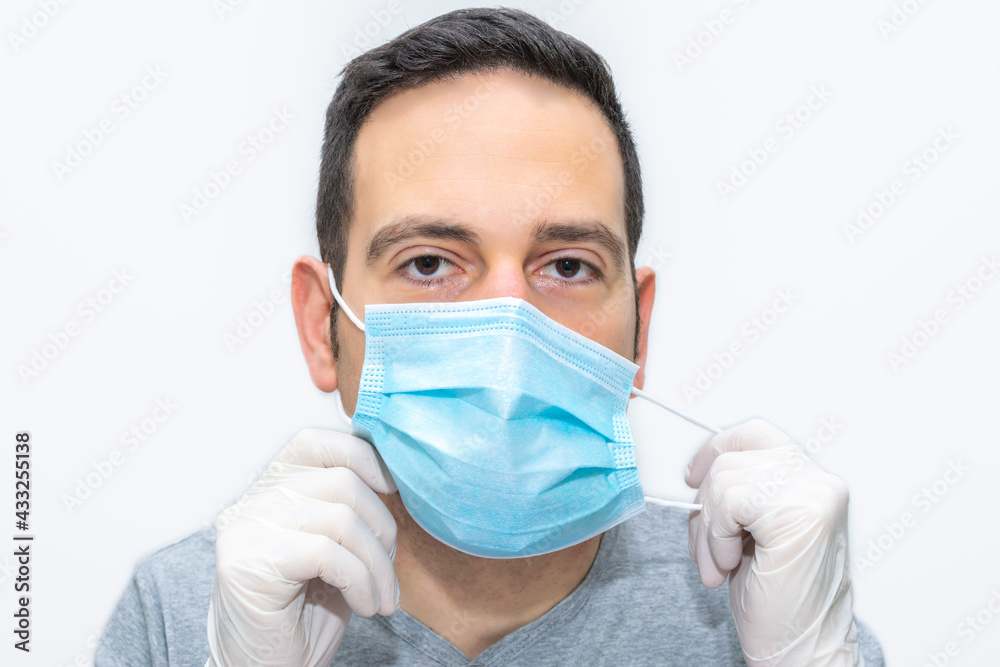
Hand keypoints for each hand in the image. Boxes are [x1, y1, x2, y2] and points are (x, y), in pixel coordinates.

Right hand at [206, 428, 399, 665]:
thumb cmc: (306, 614)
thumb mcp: (337, 549)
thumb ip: (350, 508)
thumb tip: (396, 477)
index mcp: (270, 490)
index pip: (315, 442)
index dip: (362, 457)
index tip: (391, 490)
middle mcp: (250, 502)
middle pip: (340, 481)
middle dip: (382, 528)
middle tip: (389, 570)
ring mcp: (244, 530)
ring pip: (340, 518)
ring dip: (376, 564)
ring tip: (381, 598)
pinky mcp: (246, 564)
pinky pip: (327, 552)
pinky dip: (359, 580)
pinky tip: (364, 606)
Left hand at [685, 419, 861, 665]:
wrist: (800, 648)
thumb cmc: (776, 598)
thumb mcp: (752, 530)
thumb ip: (740, 493)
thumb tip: (697, 472)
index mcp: (813, 481)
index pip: (756, 434)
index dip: (717, 448)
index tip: (692, 476)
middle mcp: (821, 481)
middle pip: (733, 456)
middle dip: (706, 503)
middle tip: (709, 548)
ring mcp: (815, 496)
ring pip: (726, 479)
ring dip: (709, 528)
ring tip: (721, 564)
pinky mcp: (801, 517)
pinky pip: (730, 502)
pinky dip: (717, 537)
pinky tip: (731, 565)